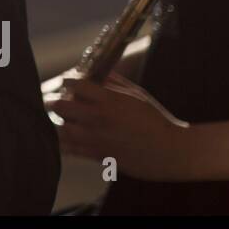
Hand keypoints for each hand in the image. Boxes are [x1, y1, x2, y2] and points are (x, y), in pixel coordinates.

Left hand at [45, 72, 193, 179]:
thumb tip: (96, 73)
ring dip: (60, 122)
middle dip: (57, 101)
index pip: (74, 84)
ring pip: (60, 128)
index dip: (69, 81)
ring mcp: (96, 138)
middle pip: (59, 106)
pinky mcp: (97, 155)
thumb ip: (114, 82)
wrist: (171, 151)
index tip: (70, 82)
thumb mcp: (137, 95)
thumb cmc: (156, 120)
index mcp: (109, 100)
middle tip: (62, 101)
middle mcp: (98, 118)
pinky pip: (69, 149)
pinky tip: (67, 137)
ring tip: (65, 119)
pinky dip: (63, 142)